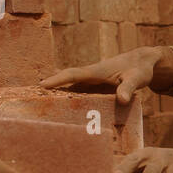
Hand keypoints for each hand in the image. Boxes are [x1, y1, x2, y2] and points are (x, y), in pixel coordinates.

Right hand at [39, 46, 172, 103]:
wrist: (143, 62)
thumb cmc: (140, 69)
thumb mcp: (137, 78)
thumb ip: (129, 88)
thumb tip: (122, 100)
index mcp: (96, 71)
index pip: (73, 75)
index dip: (58, 79)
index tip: (41, 85)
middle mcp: (90, 75)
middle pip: (66, 81)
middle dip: (49, 88)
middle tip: (29, 98)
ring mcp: (92, 81)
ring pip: (71, 88)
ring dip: (57, 95)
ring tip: (38, 106)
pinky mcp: (95, 87)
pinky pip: (79, 93)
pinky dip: (69, 99)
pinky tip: (60, 110)